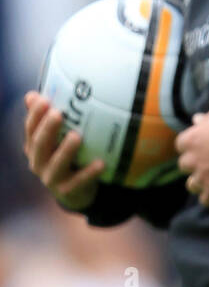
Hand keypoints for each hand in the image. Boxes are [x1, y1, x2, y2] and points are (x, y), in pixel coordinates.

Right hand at [22, 91, 103, 209]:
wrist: (75, 192)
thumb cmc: (67, 157)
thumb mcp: (57, 139)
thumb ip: (49, 118)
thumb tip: (33, 94)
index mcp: (34, 147)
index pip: (30, 129)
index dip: (35, 115)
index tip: (44, 100)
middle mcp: (38, 162)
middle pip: (40, 145)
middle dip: (47, 129)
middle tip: (58, 114)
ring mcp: (52, 178)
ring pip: (56, 164)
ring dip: (66, 150)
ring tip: (76, 136)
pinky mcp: (67, 191)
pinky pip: (79, 181)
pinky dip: (90, 172)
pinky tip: (101, 163)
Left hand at [175, 101, 208, 206]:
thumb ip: (207, 117)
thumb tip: (196, 119)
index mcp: (189, 140)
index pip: (181, 145)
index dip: (193, 146)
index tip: (203, 146)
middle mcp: (191, 161)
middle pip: (184, 166)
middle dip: (195, 164)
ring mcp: (201, 178)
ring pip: (192, 185)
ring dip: (200, 182)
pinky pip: (205, 200)